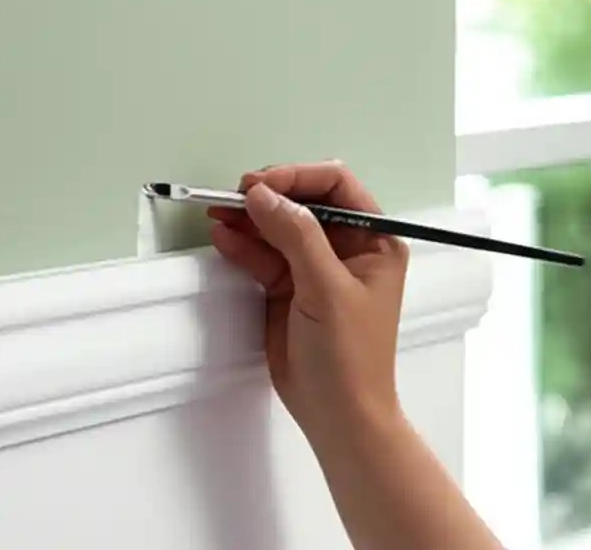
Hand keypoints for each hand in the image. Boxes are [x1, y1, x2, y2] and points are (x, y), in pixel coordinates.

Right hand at [207, 161, 408, 441]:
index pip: (336, 186)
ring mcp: (314, 268)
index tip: (260, 185)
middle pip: (302, 203)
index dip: (297, 178)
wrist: (337, 414)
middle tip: (233, 197)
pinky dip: (242, 244)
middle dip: (268, 197)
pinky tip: (222, 236)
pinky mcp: (287, 288)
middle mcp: (345, 248)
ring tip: (217, 213)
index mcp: (373, 240)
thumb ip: (295, 236)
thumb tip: (261, 195)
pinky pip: (262, 255)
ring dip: (248, 219)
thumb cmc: (349, 355)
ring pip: (277, 227)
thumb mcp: (326, 289)